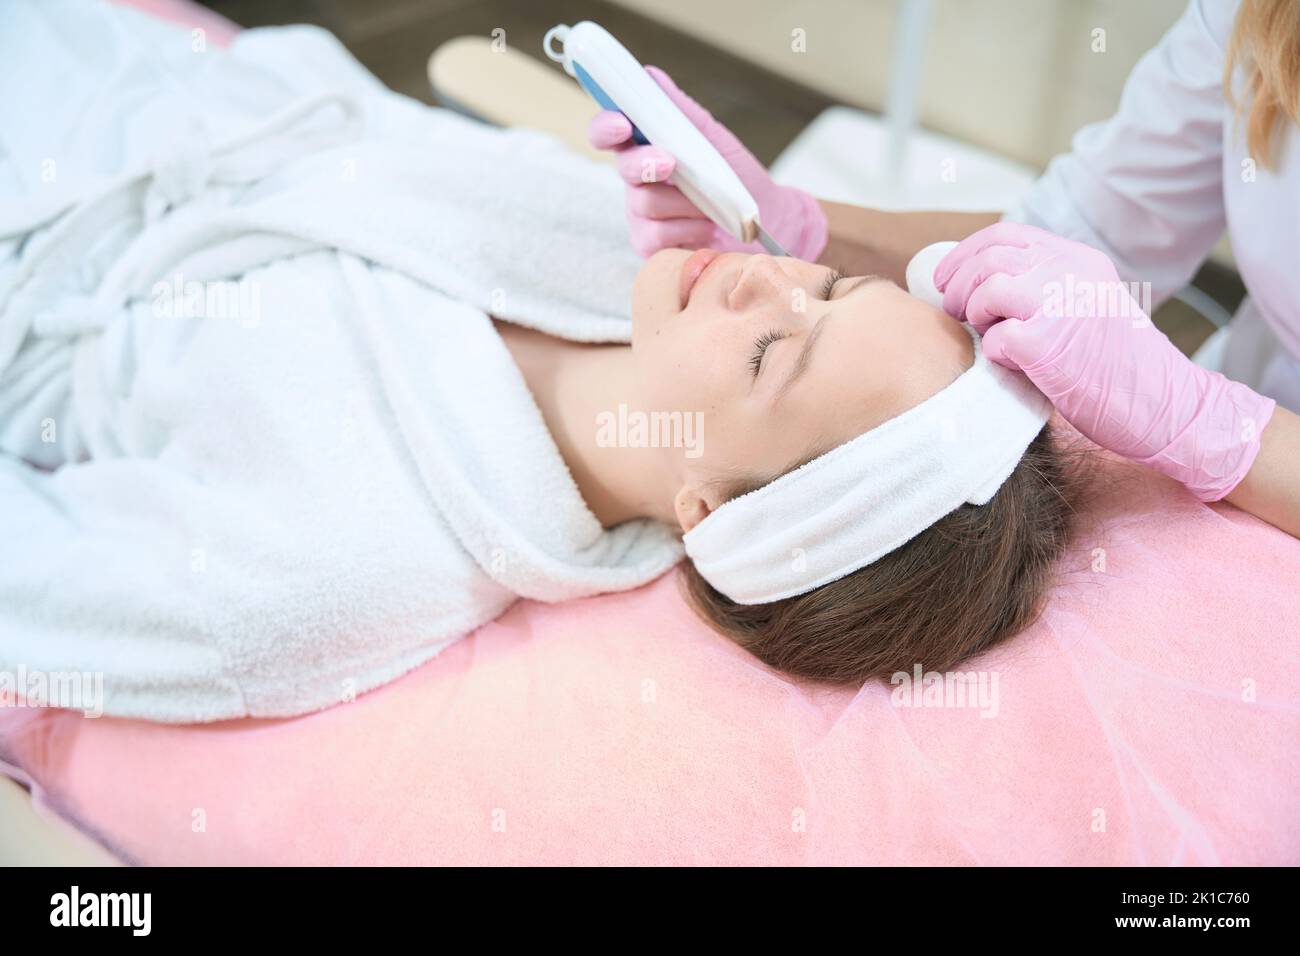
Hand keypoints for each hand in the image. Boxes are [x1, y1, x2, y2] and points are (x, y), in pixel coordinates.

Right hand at [586, 65, 826, 259]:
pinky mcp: (651, 245)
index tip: (621, 124)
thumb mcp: (713, 139)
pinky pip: (656, 235)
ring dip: (685, 202)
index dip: (606, 127)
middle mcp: (638, 180)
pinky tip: (707, 228)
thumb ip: (680, 111)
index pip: (609, 132)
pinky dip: (688, 229)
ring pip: (644, 204)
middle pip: (624, 168)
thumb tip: (650, 76)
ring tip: (711, 205)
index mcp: (646, 147)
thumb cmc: (737, 178)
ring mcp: (642, 215)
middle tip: (670, 163)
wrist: (767, 221)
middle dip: (645, 163)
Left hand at [934, 222, 1275, 501]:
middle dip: (959, 286)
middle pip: (990, 259)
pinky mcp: (1051, 345)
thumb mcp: (1087, 303)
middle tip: (955, 312)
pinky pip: (997, 338)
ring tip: (988, 335)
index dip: (965, 254)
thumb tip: (980, 283)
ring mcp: (1063, 306)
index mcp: (1079, 259)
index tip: (945, 278)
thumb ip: (1045, 286)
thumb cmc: (1118, 366)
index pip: (1007, 235)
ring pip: (989, 289)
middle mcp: (1072, 273)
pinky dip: (994, 352)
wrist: (1165, 404)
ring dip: (975, 315)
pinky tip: (1012, 363)